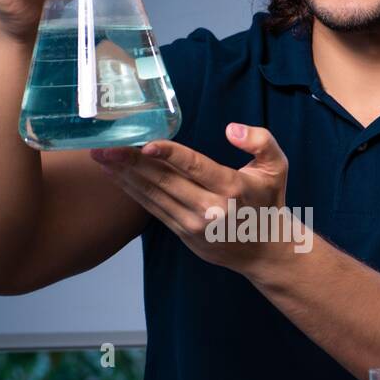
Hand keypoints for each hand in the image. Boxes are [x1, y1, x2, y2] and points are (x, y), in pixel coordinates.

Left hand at [91, 123, 290, 272]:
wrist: (265, 249)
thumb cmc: (267, 201)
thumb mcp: (277, 167)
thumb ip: (261, 141)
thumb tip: (230, 129)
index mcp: (232, 188)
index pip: (195, 167)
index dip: (168, 154)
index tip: (145, 142)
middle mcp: (210, 209)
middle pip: (165, 181)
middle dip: (131, 162)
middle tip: (105, 146)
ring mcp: (194, 225)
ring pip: (154, 196)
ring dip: (125, 176)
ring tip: (101, 158)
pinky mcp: (183, 234)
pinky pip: (153, 210)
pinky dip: (134, 192)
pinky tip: (117, 178)